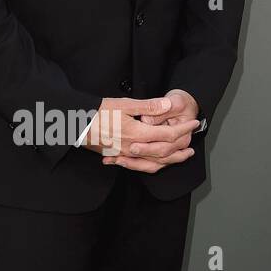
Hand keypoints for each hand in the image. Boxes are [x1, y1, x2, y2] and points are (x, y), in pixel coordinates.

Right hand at [83, 94, 199, 172]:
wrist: (75, 124)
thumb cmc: (97, 112)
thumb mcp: (124, 104)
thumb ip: (148, 106)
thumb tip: (168, 105)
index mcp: (137, 134)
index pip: (168, 134)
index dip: (183, 129)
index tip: (194, 124)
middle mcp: (133, 148)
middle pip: (164, 152)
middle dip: (181, 148)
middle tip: (192, 143)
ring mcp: (125, 155)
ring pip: (153, 162)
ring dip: (170, 161)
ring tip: (181, 156)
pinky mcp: (118, 157)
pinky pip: (139, 166)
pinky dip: (152, 166)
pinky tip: (157, 163)